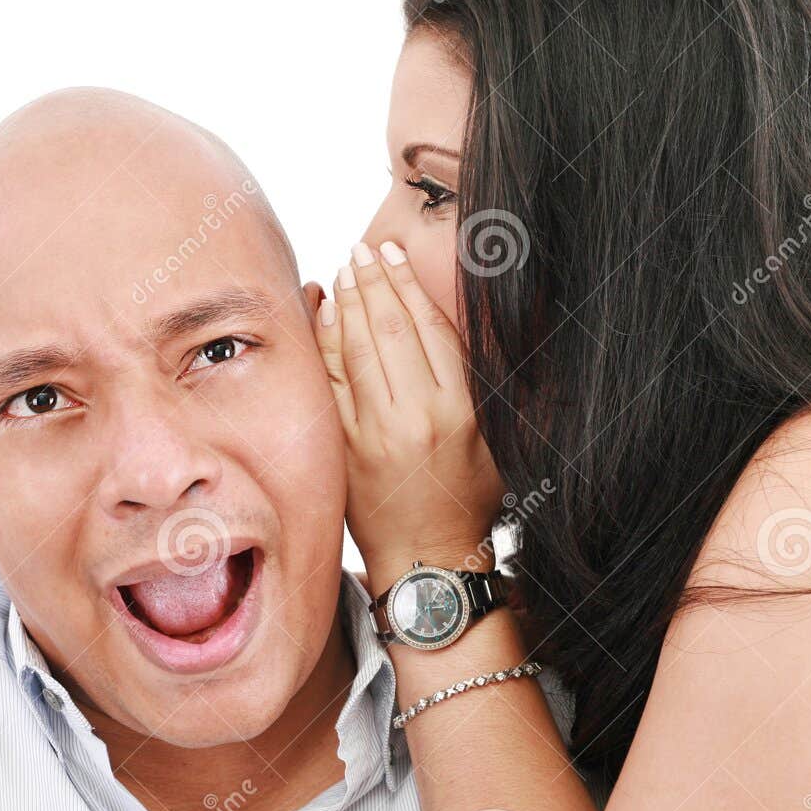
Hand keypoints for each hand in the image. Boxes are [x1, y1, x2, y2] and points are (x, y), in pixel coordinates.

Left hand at [311, 241, 504, 594]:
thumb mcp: (489, 438)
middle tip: (362, 250)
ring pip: (355, 350)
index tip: (395, 255)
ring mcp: (374, 433)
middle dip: (373, 282)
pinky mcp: (345, 448)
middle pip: (388, 330)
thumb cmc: (467, 499)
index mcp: (458, 411)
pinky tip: (321, 312)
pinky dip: (323, 342)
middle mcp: (415, 417)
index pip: (429, 329)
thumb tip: (437, 325)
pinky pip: (329, 382)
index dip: (408, 286)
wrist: (429, 560)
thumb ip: (467, 384)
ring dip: (347, 303)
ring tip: (344, 270)